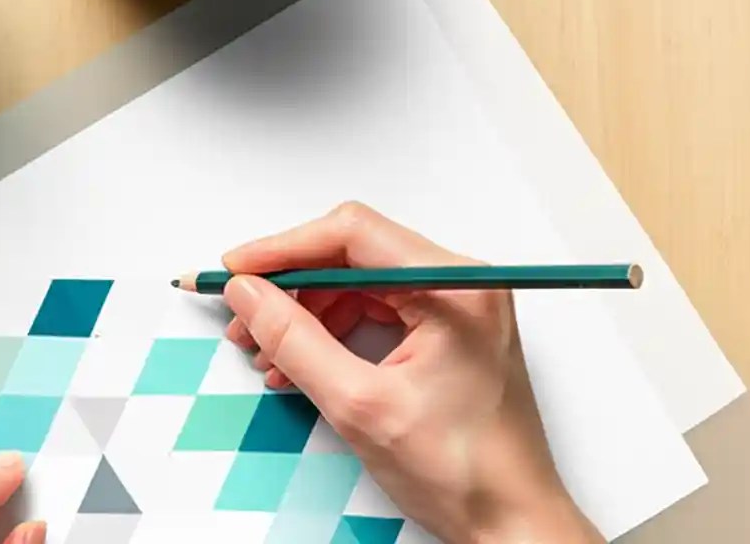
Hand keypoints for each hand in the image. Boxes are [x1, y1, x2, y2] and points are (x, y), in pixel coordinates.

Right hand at [220, 202, 602, 543]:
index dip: (284, 248)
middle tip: (243, 314)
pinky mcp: (446, 330)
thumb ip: (295, 341)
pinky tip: (299, 363)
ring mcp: (455, 306)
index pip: (353, 234)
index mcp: (455, 288)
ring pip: (357, 282)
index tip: (237, 270)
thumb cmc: (463, 471)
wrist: (512, 522)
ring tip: (266, 351)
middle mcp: (460, 284)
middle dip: (290, 285)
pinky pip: (375, 309)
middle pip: (353, 253)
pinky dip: (331, 331)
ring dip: (306, 311)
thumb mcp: (359, 405)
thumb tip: (248, 295)